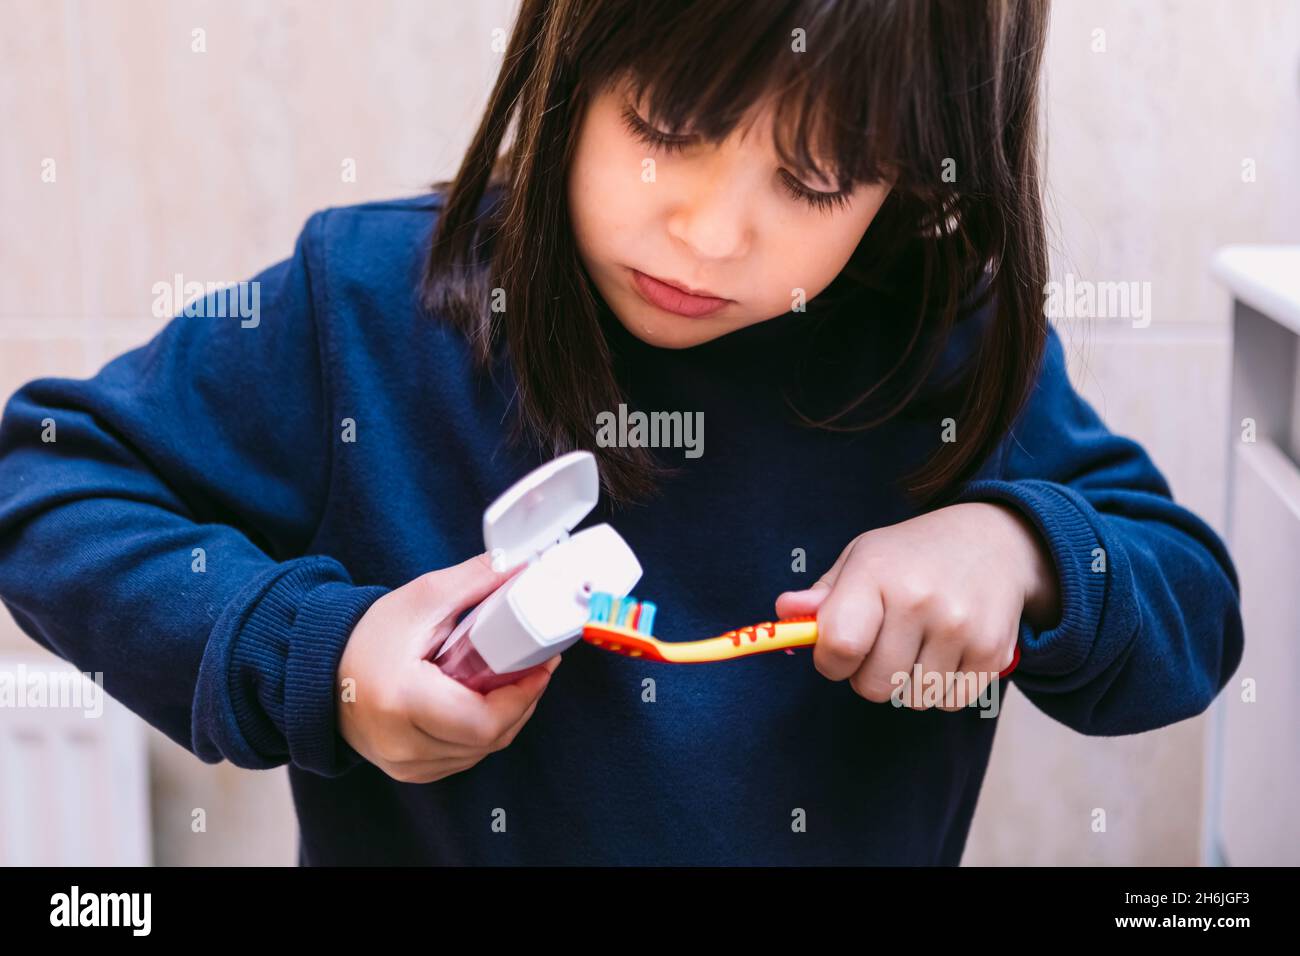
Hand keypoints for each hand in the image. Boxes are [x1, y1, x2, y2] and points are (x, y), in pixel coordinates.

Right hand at [337, 551, 559, 782]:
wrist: (321, 670)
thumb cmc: (367, 635)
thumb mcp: (422, 598)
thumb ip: (475, 579)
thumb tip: (523, 565)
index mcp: (403, 701)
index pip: (483, 720)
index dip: (522, 696)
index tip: (542, 666)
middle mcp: (402, 744)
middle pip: (489, 738)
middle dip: (522, 702)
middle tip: (535, 667)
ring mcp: (406, 764)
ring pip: (481, 752)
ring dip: (507, 718)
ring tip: (516, 680)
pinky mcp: (410, 771)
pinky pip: (464, 757)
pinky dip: (483, 732)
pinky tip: (489, 702)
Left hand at [775, 502, 1058, 709]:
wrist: (995, 542)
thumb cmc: (912, 556)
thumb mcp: (862, 559)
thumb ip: (821, 595)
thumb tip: (785, 615)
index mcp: (876, 573)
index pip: (839, 645)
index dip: (829, 661)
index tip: (836, 653)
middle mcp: (920, 600)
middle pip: (874, 685)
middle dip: (868, 675)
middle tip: (882, 644)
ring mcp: (960, 627)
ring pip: (913, 698)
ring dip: (908, 682)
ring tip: (918, 642)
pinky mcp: (992, 652)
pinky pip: (950, 701)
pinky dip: (942, 687)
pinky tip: (946, 650)